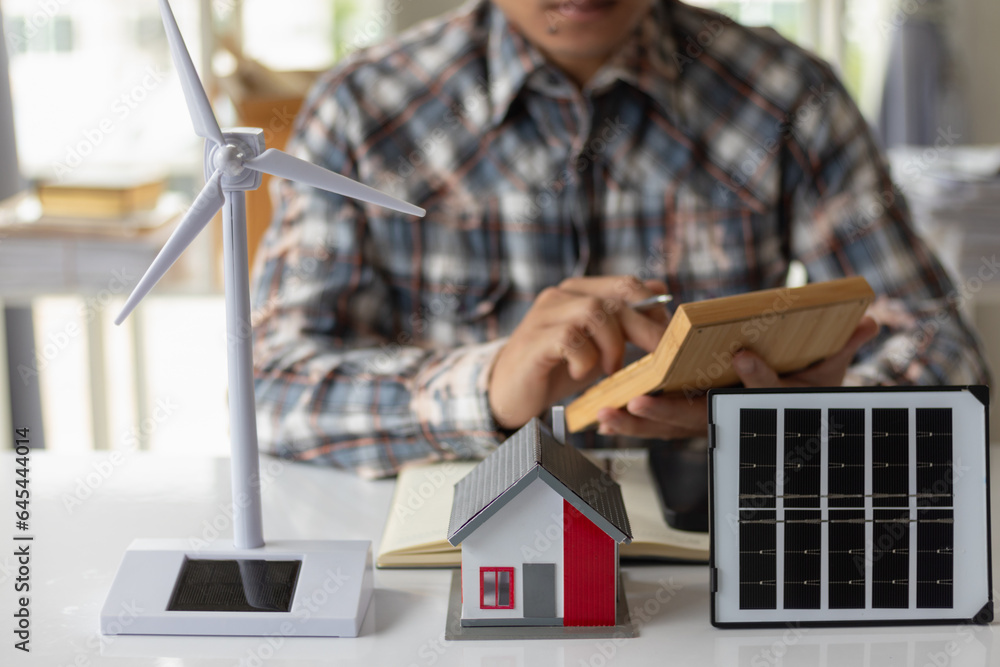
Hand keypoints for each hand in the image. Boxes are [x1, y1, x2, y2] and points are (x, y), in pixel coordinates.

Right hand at [489, 276, 669, 429]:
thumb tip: (659, 291)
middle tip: (656, 359)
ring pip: (595, 312)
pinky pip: (571, 338)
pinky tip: (580, 373)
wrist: (509, 393)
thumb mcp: (596, 344)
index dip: (652, 311)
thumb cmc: (556, 368)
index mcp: (578, 292)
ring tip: (610, 369)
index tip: (663, 340)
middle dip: (643, 330)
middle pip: (614, 299)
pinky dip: (585, 359)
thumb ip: (623, 321)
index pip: (626, 285)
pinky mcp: (534, 340)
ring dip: (612, 345)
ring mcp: (544, 315)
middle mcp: (560, 296)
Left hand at [595, 316, 880, 438]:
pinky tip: (604, 417)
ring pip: (670, 429)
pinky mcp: (688, 420)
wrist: (792, 419)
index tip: (745, 356)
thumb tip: (868, 321)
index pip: (767, 392)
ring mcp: (709, 420)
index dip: (758, 377)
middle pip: (700, 418)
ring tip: (607, 414)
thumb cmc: (805, 389)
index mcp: (770, 401)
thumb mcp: (830, 367)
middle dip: (666, 413)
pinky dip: (631, 423)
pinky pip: (657, 427)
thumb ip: (845, 344)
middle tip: (639, 403)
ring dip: (637, 423)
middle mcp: (735, 414)